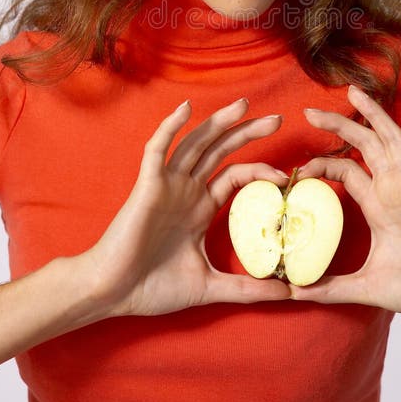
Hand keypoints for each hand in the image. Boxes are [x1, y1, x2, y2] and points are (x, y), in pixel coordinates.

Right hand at [80, 98, 290, 317]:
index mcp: (200, 207)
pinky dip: (170, 127)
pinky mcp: (147, 186)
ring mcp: (167, 185)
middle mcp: (186, 190)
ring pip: (195, 143)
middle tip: (277, 117)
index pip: (236, 176)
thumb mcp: (210, 286)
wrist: (112, 293)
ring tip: (243, 104)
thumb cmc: (152, 288)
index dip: (261, 171)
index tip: (286, 177)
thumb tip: (289, 297)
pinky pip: (158, 150)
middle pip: (221, 150)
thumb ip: (246, 288)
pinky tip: (185, 108)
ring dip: (218, 122)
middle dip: (247, 132)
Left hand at [291, 87, 400, 317]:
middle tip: (310, 110)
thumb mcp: (363, 285)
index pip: (346, 170)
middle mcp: (392, 187)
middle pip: (362, 145)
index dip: (323, 164)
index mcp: (377, 204)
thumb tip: (293, 293)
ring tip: (352, 91)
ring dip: (372, 114)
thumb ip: (329, 287)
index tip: (299, 170)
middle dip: (338, 125)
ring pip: (389, 137)